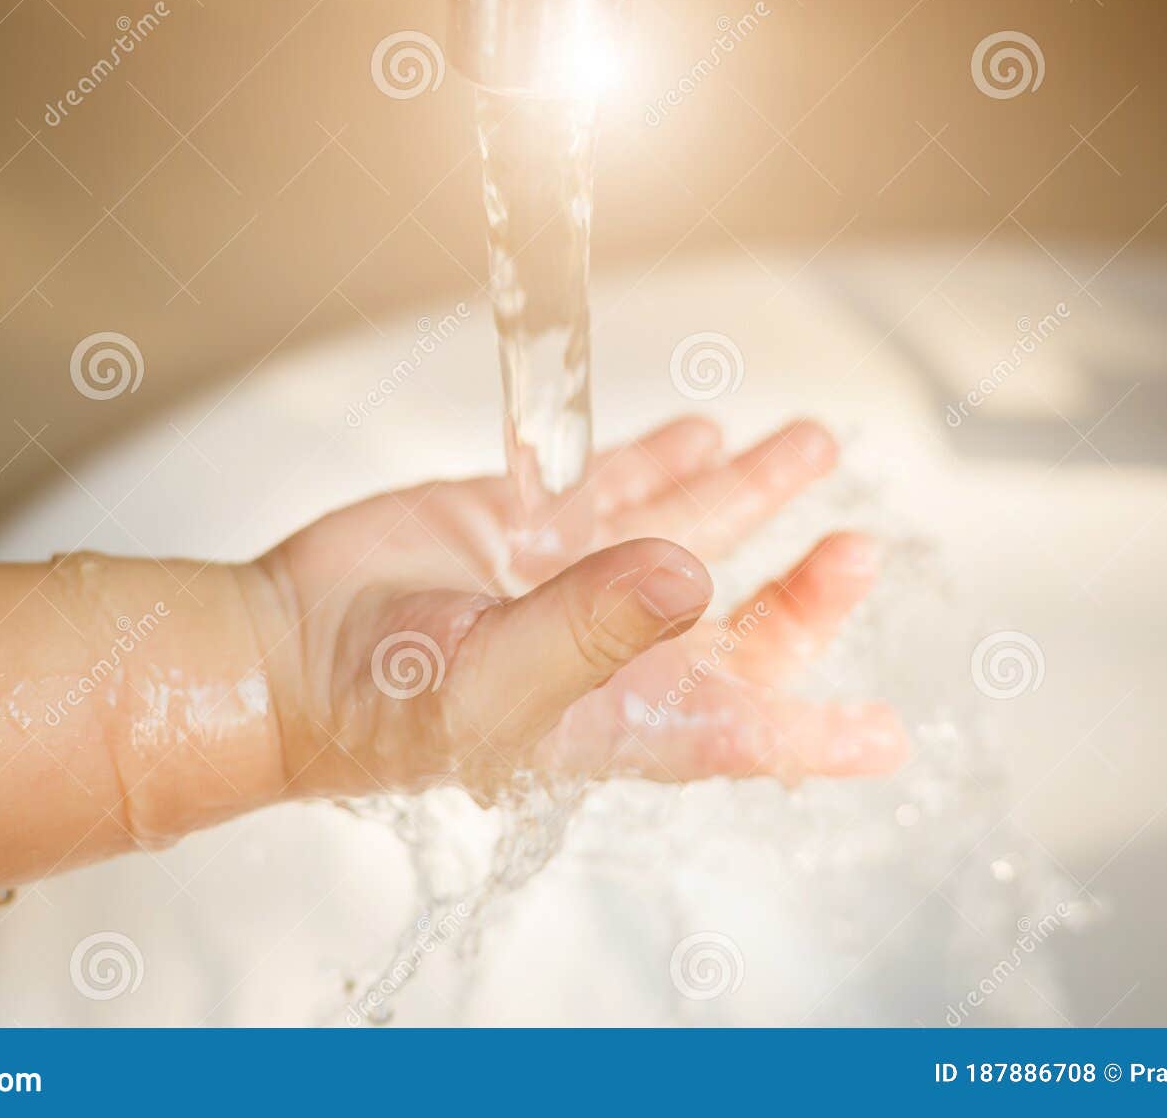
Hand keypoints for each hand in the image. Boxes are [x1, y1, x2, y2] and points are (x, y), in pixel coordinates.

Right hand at [253, 417, 907, 797]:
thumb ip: (594, 626)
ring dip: (750, 490)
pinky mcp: (519, 525)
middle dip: (801, 590)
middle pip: (733, 623)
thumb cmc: (372, 705)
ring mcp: (566, 581)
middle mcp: (606, 651)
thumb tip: (693, 574)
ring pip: (685, 528)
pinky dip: (657, 455)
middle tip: (853, 546)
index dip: (815, 733)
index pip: (738, 730)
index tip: (884, 733)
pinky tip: (701, 433)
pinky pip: (606, 482)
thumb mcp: (492, 680)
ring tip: (809, 443)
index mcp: (616, 714)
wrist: (282, 649)